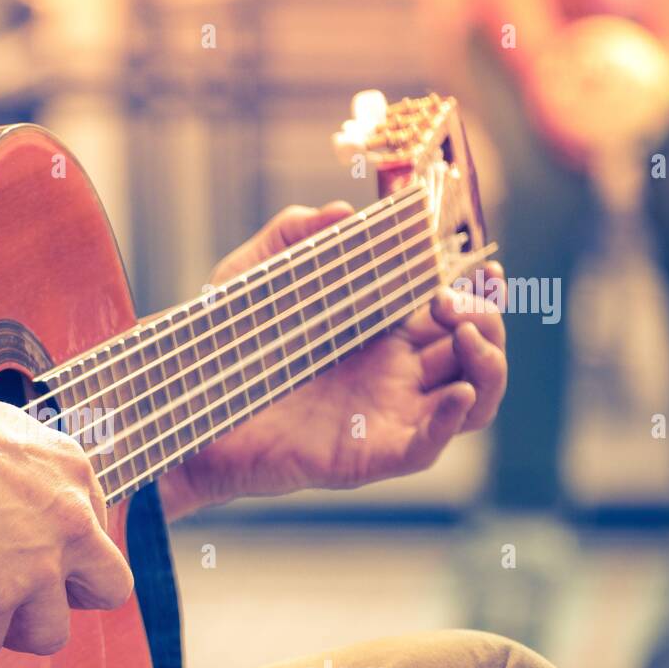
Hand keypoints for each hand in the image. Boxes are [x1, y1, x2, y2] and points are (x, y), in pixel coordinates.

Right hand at [0, 393, 132, 656]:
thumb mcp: (11, 427)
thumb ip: (26, 464)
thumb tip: (6, 485)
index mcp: (75, 476)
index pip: (96, 532)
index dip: (63, 551)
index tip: (30, 553)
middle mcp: (71, 524)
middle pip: (109, 590)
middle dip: (72, 600)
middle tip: (32, 593)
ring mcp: (38, 565)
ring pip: (50, 633)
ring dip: (13, 629)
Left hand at [157, 203, 506, 520]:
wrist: (180, 405)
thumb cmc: (217, 345)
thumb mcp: (249, 276)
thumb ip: (292, 235)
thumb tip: (340, 212)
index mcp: (379, 334)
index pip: (453, 313)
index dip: (480, 292)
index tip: (484, 267)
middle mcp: (392, 376)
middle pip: (475, 353)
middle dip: (487, 320)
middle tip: (452, 300)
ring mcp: (383, 417)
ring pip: (472, 399)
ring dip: (488, 367)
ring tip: (467, 335)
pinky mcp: (364, 456)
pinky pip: (427, 445)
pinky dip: (453, 420)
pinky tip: (458, 391)